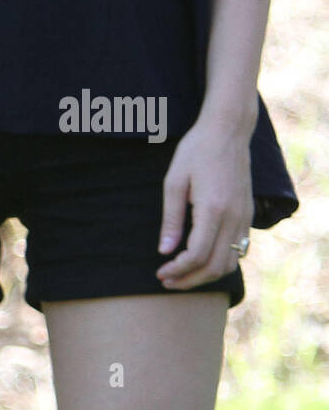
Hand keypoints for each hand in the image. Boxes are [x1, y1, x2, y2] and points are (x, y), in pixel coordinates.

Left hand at [156, 119, 253, 289]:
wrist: (229, 128)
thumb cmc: (197, 150)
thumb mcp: (174, 182)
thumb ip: (171, 219)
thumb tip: (164, 251)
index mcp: (214, 208)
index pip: (197, 255)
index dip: (177, 270)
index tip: (160, 272)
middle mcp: (233, 216)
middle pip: (214, 267)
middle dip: (188, 280)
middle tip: (166, 280)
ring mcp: (244, 216)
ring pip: (229, 264)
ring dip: (205, 277)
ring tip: (182, 276)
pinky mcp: (248, 214)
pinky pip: (238, 251)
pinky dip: (219, 264)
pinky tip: (200, 261)